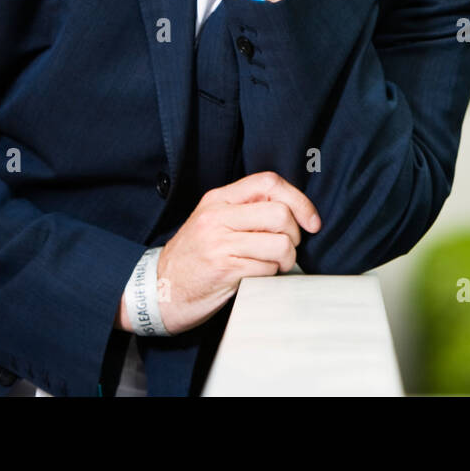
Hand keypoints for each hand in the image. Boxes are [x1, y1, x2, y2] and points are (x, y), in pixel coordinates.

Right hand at [152, 171, 320, 335]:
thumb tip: (293, 210)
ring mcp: (219, 242)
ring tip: (274, 265)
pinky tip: (259, 276)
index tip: (311, 221)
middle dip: (295, 234)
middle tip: (287, 248)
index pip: (269, 182)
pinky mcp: (223, 269)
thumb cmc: (194, 257)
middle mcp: (217, 216)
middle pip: (280, 213)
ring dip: (286, 259)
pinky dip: (272, 275)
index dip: (299, 200)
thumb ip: (245, 209)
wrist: (159, 288)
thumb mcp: (213, 221)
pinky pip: (267, 268)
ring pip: (280, 243)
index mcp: (218, 199)